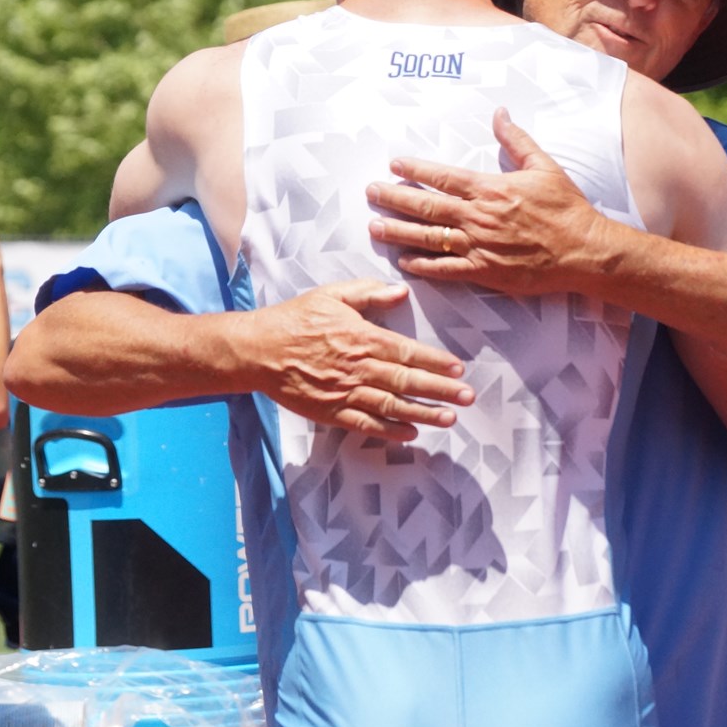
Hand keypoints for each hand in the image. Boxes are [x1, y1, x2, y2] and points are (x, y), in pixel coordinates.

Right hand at [244, 279, 473, 441]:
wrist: (258, 350)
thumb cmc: (295, 319)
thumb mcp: (332, 295)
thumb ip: (368, 292)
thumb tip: (401, 291)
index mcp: (362, 337)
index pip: (407, 351)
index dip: (436, 361)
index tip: (459, 368)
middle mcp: (358, 367)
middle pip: (407, 380)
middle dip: (441, 390)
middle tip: (467, 397)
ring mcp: (345, 392)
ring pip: (392, 405)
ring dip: (423, 413)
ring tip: (449, 418)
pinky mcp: (330, 411)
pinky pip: (365, 424)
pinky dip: (389, 431)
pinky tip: (410, 434)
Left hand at [365, 108, 613, 296]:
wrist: (584, 250)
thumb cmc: (566, 208)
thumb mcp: (544, 166)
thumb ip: (516, 140)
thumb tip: (500, 113)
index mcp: (489, 189)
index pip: (442, 176)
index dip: (414, 169)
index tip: (393, 164)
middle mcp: (478, 217)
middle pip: (426, 205)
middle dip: (394, 197)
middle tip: (371, 192)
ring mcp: (479, 246)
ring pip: (429, 237)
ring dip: (399, 231)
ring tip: (375, 227)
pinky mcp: (486, 272)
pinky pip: (447, 269)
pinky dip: (424, 266)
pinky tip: (405, 262)